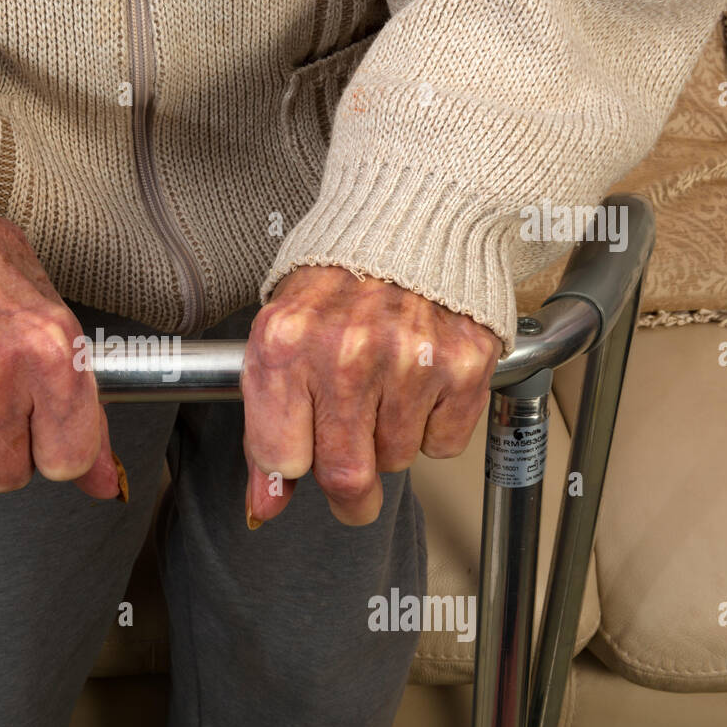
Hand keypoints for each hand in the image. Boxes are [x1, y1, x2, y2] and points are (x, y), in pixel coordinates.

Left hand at [242, 266, 500, 526]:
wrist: (413, 219)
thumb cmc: (336, 282)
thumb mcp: (278, 341)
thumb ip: (266, 428)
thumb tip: (263, 507)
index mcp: (285, 345)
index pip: (282, 458)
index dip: (291, 466)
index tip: (300, 458)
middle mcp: (346, 354)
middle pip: (346, 476)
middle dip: (348, 496)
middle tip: (351, 485)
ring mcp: (409, 361)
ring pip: (396, 460)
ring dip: (388, 444)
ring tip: (385, 391)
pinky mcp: (463, 366)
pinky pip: (443, 443)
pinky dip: (432, 426)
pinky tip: (420, 381)